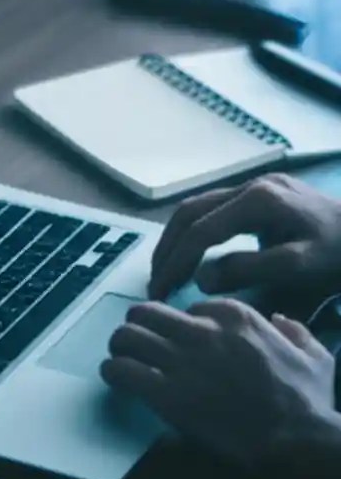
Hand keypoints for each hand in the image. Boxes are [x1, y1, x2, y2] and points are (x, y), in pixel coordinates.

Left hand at [102, 298, 334, 469]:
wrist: (295, 441)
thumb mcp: (315, 356)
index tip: (180, 343)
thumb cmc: (308, 403)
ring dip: (119, 348)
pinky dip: (112, 372)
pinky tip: (118, 381)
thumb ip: (295, 332)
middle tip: (137, 346)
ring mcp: (181, 360)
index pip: (188, 308)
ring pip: (126, 335)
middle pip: (146, 313)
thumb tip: (280, 319)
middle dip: (137, 328)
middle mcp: (203, 331)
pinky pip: (119, 369)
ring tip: (122, 361)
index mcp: (236, 317)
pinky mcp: (164, 391)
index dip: (181, 327)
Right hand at [149, 173, 340, 301]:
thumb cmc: (338, 253)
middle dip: (167, 250)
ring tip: (166, 271)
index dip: (175, 263)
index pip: (201, 231)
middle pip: (189, 213)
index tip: (159, 292)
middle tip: (155, 284)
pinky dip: (193, 232)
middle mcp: (251, 185)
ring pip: (196, 208)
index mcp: (259, 200)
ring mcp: (254, 185)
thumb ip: (249, 270)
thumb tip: (202, 278)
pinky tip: (191, 254)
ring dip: (175, 239)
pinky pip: (212, 209)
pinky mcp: (258, 193)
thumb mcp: (300, 266)